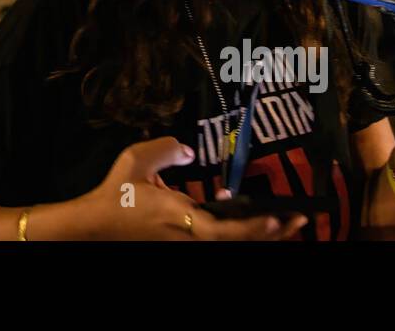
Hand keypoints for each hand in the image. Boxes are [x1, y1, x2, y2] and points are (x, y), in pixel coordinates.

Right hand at [75, 137, 305, 240]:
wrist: (96, 224)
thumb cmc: (116, 193)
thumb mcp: (136, 160)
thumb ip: (167, 149)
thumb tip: (189, 150)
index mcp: (181, 217)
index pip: (226, 229)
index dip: (254, 226)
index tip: (278, 216)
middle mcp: (189, 236)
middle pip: (239, 242)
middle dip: (272, 232)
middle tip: (298, 219)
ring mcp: (187, 243)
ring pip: (233, 244)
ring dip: (260, 233)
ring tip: (285, 221)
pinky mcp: (184, 242)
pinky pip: (220, 240)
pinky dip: (240, 232)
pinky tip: (248, 217)